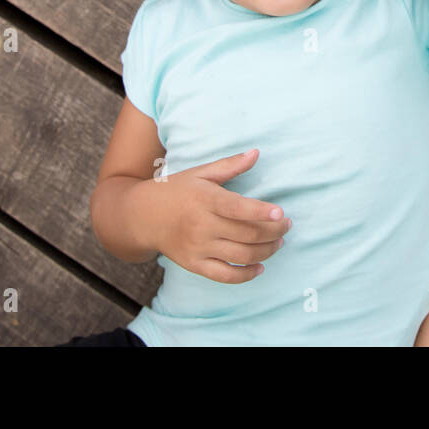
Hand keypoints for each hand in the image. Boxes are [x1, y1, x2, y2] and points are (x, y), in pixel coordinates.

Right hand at [147, 149, 290, 283]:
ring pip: (241, 255)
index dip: (262, 212)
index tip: (281, 213)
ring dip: (266, 251)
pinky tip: (260, 267)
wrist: (141, 217)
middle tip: (286, 226)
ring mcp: (198, 247)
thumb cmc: (175, 190)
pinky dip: (246, 275)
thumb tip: (256, 153)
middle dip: (273, 232)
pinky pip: (225, 275)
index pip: (238, 208)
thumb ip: (230, 165)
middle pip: (246, 233)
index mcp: (205, 199)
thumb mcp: (200, 173)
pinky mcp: (194, 264)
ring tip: (278, 243)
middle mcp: (201, 225)